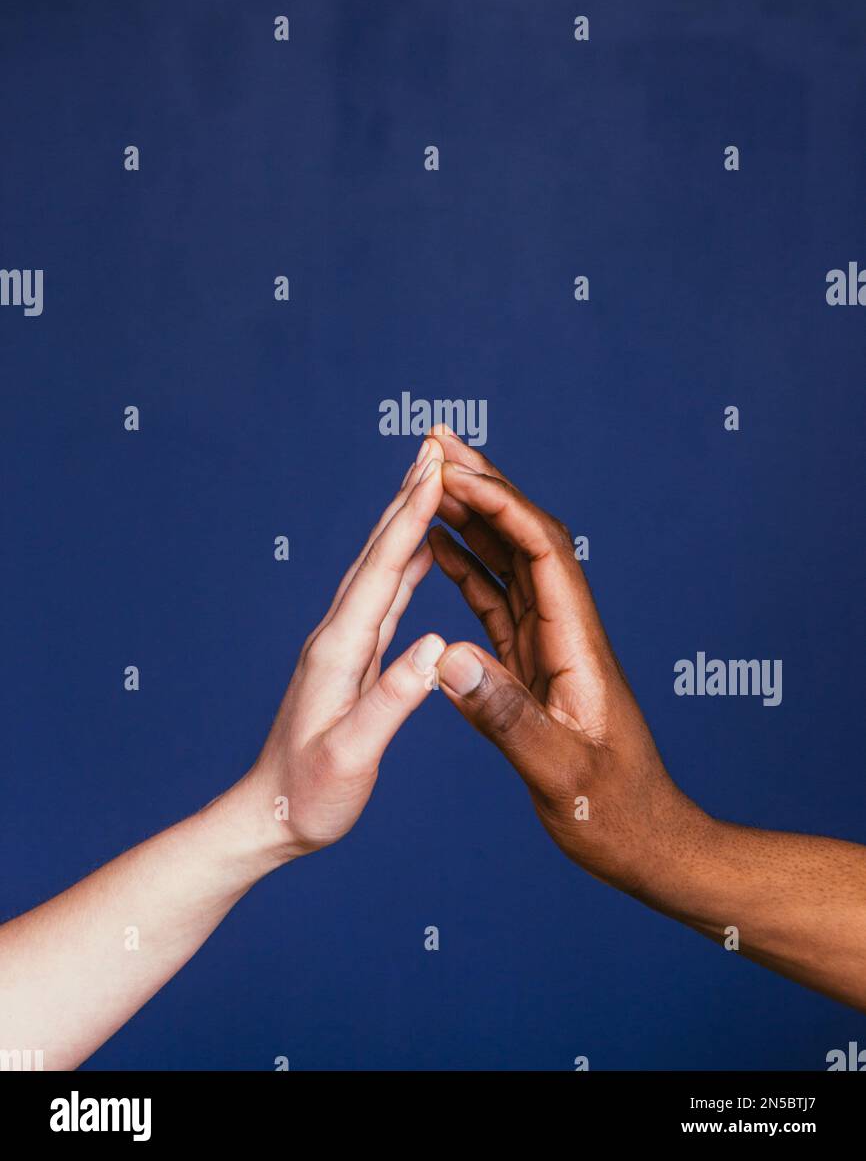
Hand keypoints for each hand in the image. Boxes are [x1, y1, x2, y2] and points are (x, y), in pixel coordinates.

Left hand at [239, 440, 445, 862]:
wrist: (270, 818)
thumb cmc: (311, 796)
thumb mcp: (352, 755)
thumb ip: (393, 700)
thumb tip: (438, 645)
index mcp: (340, 649)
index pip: (382, 569)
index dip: (412, 515)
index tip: (437, 467)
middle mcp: (338, 634)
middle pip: (377, 550)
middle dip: (408, 495)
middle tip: (435, 445)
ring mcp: (342, 643)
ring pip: (380, 565)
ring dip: (406, 518)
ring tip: (431, 479)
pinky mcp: (350, 657)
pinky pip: (383, 594)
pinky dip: (405, 559)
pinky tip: (421, 548)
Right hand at [428, 428, 708, 902]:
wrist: (644, 842)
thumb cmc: (613, 815)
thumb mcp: (558, 773)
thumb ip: (505, 717)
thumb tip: (447, 659)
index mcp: (578, 643)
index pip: (542, 550)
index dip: (500, 504)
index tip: (453, 472)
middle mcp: (566, 629)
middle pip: (526, 536)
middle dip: (485, 485)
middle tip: (437, 441)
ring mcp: (550, 643)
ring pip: (509, 561)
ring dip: (472, 515)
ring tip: (427, 478)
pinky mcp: (534, 663)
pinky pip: (497, 599)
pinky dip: (466, 566)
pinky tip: (438, 548)